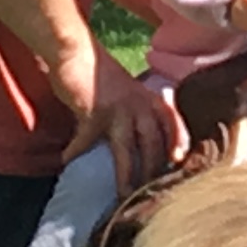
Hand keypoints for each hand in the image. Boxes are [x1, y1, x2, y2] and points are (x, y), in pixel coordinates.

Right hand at [56, 41, 183, 191]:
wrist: (77, 52)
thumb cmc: (100, 75)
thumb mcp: (129, 91)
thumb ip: (138, 113)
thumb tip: (140, 144)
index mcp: (149, 99)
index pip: (172, 123)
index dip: (178, 142)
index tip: (179, 162)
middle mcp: (139, 104)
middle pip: (152, 144)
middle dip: (152, 171)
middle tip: (150, 195)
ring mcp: (118, 109)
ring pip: (127, 150)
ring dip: (126, 175)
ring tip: (124, 195)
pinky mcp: (94, 113)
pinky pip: (85, 140)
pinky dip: (75, 152)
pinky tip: (66, 161)